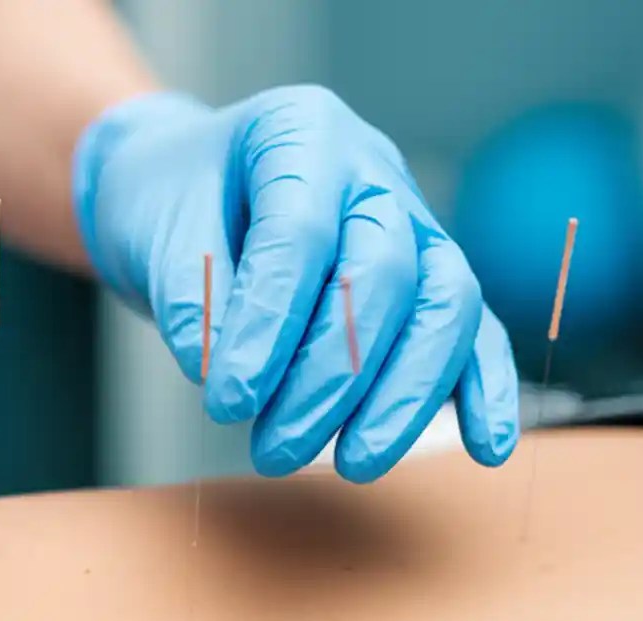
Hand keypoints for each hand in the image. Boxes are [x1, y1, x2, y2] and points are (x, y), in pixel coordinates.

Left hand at [73, 85, 518, 480]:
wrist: (183, 188)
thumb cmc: (168, 203)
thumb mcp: (154, 236)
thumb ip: (192, 302)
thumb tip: (230, 381)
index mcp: (300, 133)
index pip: (300, 233)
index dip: (268, 326)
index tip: (228, 402)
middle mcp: (371, 171)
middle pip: (385, 274)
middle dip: (333, 378)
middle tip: (274, 450)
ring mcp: (412, 221)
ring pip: (445, 305)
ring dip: (404, 397)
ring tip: (353, 464)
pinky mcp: (428, 276)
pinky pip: (472, 329)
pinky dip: (483, 388)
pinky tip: (487, 447)